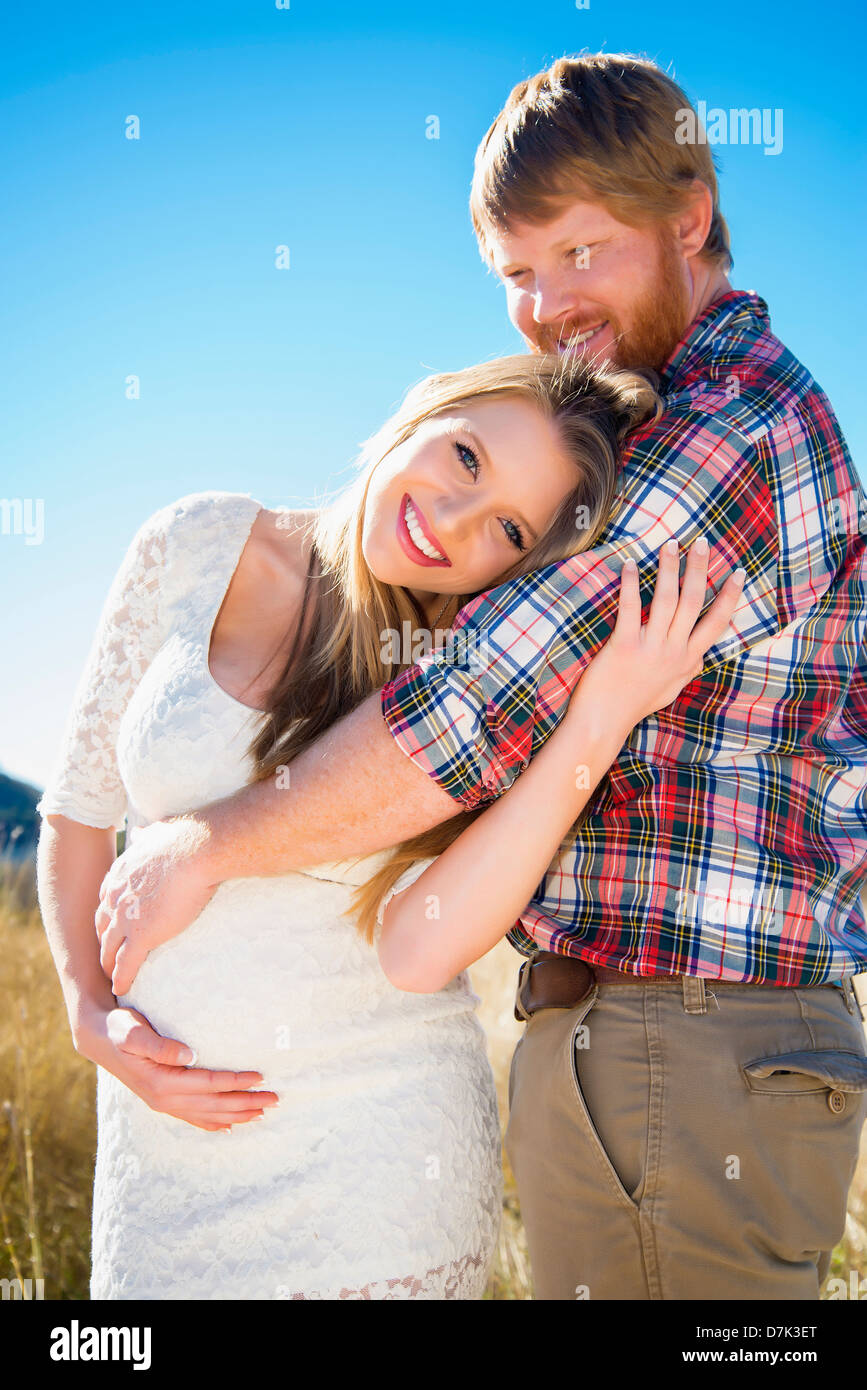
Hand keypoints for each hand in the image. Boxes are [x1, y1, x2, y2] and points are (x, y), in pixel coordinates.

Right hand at [75, 1003, 277, 1131]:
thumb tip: (190, 1055)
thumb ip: (160, 1045)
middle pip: (214, 1104)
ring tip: (263, 1112)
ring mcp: (164, 1104)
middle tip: (276, 1099)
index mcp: (162, 1082)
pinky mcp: (164, 1102)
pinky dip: (215, 1122)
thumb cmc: (120, 1029)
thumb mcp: (133, 1031)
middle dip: (246, 1103)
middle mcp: (164, 1099)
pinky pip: (194, 1117)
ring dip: (237, 1114)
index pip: (208, 1084)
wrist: (100, 1039)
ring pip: (208, 1115)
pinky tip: (230, 1125)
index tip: (261, 1076)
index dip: (236, 1081)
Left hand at [95, 817, 216, 996]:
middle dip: (104, 940)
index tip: (113, 923)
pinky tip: (121, 989)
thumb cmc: (186, 838)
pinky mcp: (142, 934)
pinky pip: (126, 964)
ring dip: (108, 964)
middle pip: (103, 925)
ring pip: (109, 948)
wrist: (197, 850)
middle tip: (109, 952)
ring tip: (111, 976)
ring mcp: (127, 917)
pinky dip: (121, 978)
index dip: (109, 914)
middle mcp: (118, 896)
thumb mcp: (157, 832)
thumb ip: (147, 836)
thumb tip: (143, 831)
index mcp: (122, 873)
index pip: (107, 899)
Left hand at [566, 539, 743, 731]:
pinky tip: (629, 564)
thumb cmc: (634, 705)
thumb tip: (700, 656)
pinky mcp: (625, 646)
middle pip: (694, 602)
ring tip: (671, 543)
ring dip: (669, 568)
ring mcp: (651, 648)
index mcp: (688, 661)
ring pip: (666, 600)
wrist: (604, 723)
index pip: (717, 623)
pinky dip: (630, 583)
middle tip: (702, 543)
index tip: (740, 573)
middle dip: (699, 569)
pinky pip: (630, 608)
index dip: (730, 597)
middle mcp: (674, 652)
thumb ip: (687, 669)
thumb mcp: (672, 690)